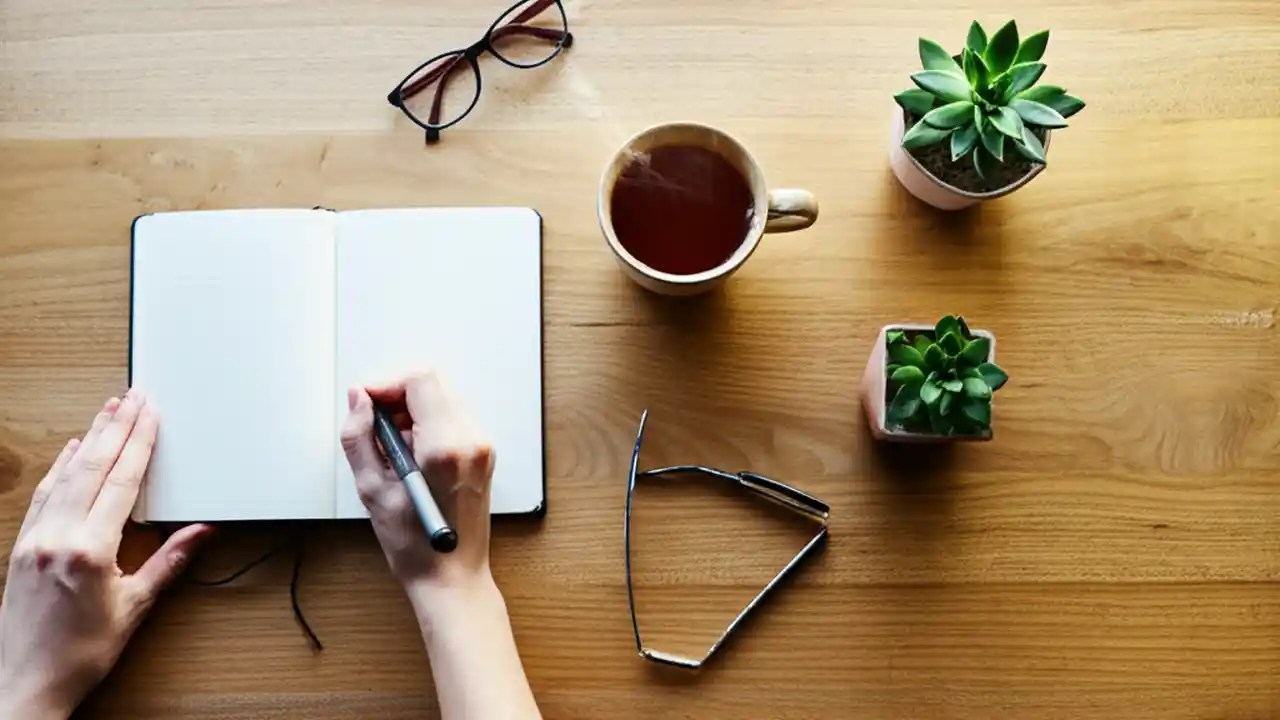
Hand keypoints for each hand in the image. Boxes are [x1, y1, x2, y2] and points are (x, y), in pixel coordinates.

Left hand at [0, 390, 212, 719]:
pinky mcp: (20, 548)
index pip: (121, 481)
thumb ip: (168, 563)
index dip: (139, 443)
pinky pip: (42, 496)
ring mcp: (33, 540)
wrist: (26, 684)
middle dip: (115, 428)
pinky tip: (69, 452)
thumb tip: (201, 531)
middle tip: (132, 397)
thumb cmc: (80, 654)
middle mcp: (56, 537)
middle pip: (92, 468)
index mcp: (89, 549)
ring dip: (88, 440)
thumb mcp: (135, 608)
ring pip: (64, 476)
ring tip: (106, 411)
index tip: (150, 415)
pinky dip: (58, 469)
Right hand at [341, 373, 540, 719]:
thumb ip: (360, 437)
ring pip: (442, 399)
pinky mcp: (483, 454)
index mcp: (444, 447)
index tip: (365, 403)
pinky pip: (451, 419)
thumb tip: (358, 400)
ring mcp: (482, 446)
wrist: (452, 577)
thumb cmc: (415, 547)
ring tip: (392, 451)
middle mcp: (470, 440)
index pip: (419, 380)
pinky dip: (426, 426)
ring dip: (411, 412)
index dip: (386, 384)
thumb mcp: (372, 490)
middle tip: (375, 428)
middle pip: (433, 384)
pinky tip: (411, 458)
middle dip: (397, 397)